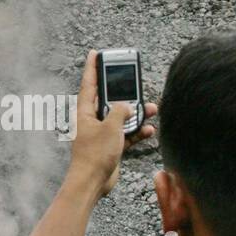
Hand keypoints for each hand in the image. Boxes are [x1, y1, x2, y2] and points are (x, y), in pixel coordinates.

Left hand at [69, 50, 157, 197]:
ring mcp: (101, 133)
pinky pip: (125, 133)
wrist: (92, 182)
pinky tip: (148, 129)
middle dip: (123, 92)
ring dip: (135, 114)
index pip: (89, 83)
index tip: (94, 53)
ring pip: (121, 117)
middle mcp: (91, 120)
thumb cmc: (95, 154)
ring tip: (151, 108)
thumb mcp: (111, 126)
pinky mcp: (110, 145)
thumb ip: (120, 111)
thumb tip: (126, 107)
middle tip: (134, 81)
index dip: (92, 67)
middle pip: (108, 99)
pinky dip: (136, 131)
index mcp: (84, 111)